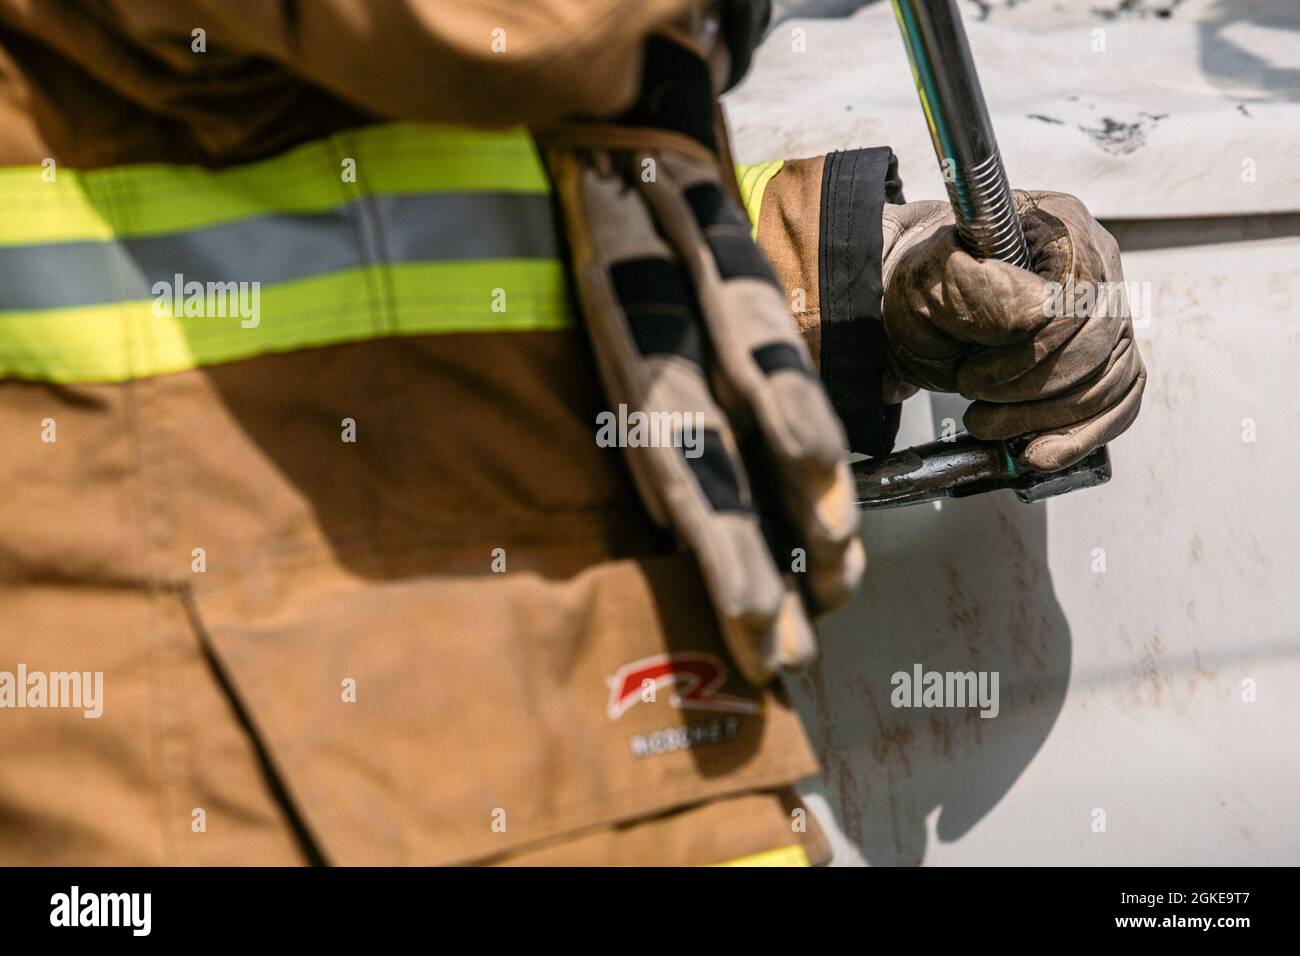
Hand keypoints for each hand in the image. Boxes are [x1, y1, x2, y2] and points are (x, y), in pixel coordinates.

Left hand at [880, 190, 1145, 471]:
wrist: (915, 306)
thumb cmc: (922, 283)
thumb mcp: (929, 279)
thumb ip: (980, 287)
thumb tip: (1041, 313)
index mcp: (1060, 227)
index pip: (1081, 300)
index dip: (1032, 350)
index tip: (973, 374)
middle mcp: (1095, 264)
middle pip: (1103, 344)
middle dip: (1032, 389)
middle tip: (974, 397)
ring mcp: (1104, 312)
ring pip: (1112, 379)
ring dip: (1046, 418)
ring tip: (988, 422)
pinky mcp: (1102, 356)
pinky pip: (1120, 400)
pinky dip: (1082, 435)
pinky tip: (1041, 452)